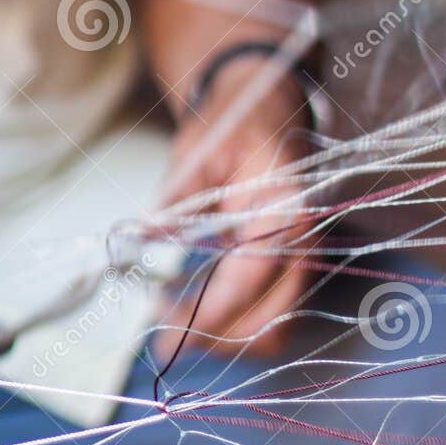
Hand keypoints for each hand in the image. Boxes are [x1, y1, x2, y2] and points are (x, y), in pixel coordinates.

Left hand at [153, 59, 315, 359]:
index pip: (253, 277)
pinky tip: (195, 314)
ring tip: (176, 330)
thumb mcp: (200, 147)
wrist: (264, 104)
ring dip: (227, 339)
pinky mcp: (288, 266)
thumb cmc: (234, 121)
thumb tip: (140, 234)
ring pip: (275, 328)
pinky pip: (271, 315)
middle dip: (218, 338)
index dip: (212, 311)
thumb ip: (176, 194)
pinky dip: (236, 326)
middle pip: (272, 320)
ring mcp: (301, 258)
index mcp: (287, 209)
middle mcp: (305, 241)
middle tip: (165, 339)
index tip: (170, 331)